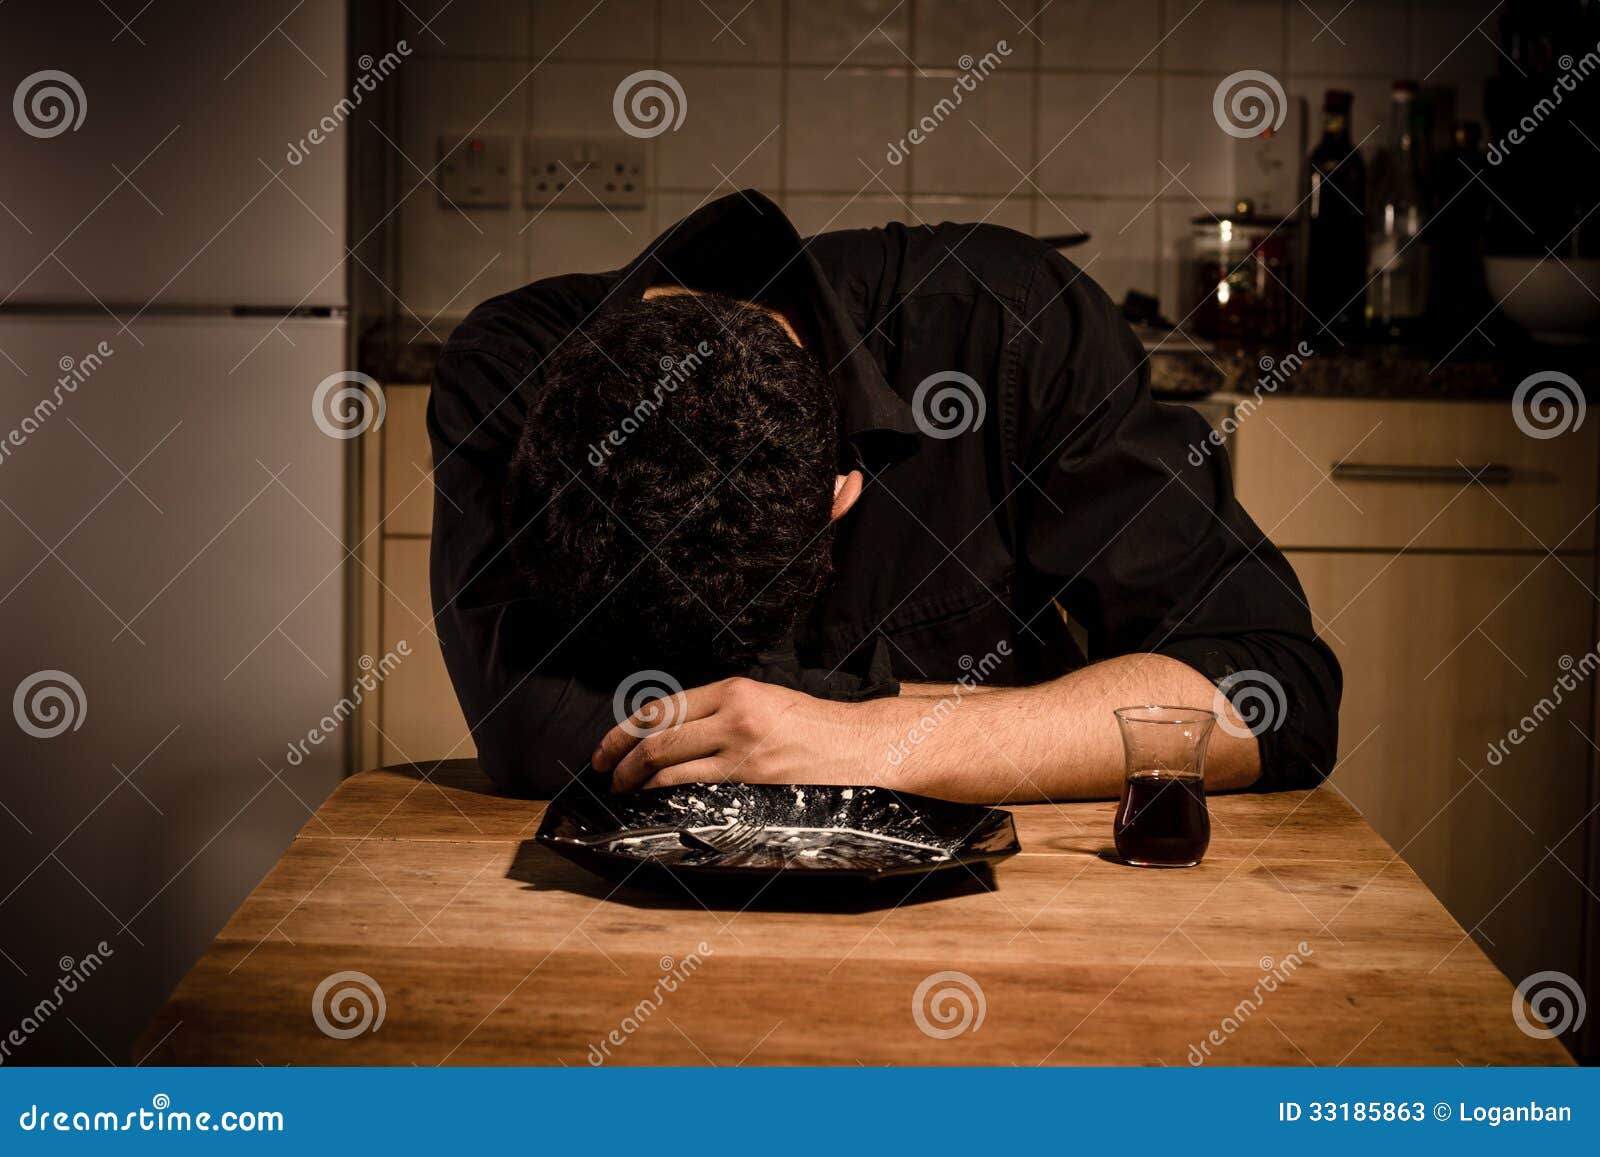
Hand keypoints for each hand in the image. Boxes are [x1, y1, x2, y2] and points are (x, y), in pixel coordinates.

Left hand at [592, 677, 888, 792]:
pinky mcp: (751, 781)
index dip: (624, 730)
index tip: (606, 747)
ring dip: (637, 781)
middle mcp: (733, 715)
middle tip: (605, 773)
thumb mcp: (766, 700)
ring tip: (625, 790)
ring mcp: (741, 750)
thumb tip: (673, 730)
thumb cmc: (814, 726)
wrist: (859, 746)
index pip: (663, 707)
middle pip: (657, 737)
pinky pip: (695, 789)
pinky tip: (657, 801)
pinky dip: (667, 796)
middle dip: (619, 758)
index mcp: (734, 690)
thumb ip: (721, 710)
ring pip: (668, 765)